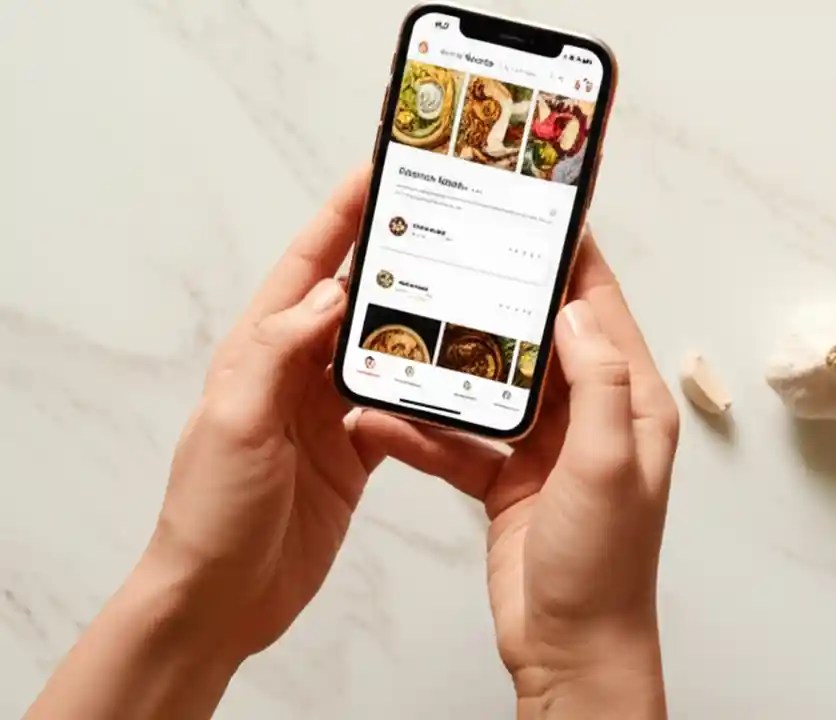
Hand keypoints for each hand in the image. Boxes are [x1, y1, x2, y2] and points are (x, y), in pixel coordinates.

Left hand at [28, 167, 429, 719]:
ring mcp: (326, 415)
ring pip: (381, 351)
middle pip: (351, 301)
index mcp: (259, 353)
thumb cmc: (212, 513)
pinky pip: (398, 408)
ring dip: (418, 323)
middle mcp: (294, 375)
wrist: (222, 598)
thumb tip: (328, 293)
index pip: (305, 269)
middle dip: (394, 259)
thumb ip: (278, 354)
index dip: (339, 219)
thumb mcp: (235, 423)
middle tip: (446, 225)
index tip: (377, 175)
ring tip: (468, 291)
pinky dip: (427, 392)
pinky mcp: (354, 454)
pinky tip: (459, 380)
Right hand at [362, 232, 678, 717]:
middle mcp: (594, 419)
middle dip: (504, 298)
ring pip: (497, 385)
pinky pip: (463, 440)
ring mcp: (549, 450)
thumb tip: (577, 310)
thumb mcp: (608, 465)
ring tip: (411, 326)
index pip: (602, 311)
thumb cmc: (602, 568)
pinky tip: (386, 415)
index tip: (541, 212)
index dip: (574, 259)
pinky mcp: (509, 480)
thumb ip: (599, 383)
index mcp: (632, 404)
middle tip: (460, 254)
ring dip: (454, 364)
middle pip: (545, 338)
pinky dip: (427, 429)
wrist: (570, 650)